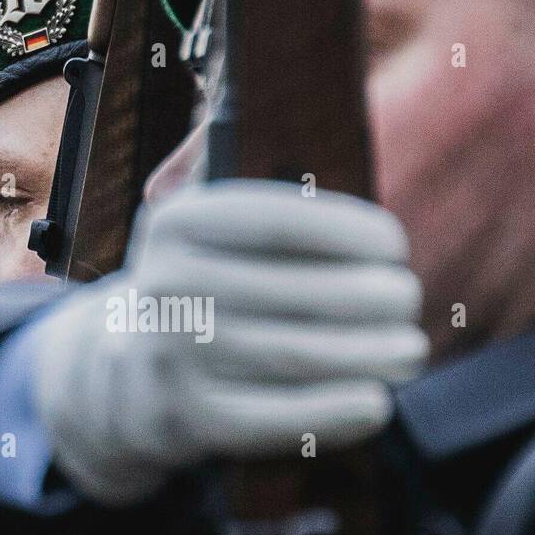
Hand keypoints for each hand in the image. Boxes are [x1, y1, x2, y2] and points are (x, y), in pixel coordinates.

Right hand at [30, 179, 427, 505]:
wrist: (125, 380)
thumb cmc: (196, 290)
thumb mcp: (194, 224)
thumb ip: (225, 163)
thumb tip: (255, 116)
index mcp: (174, 224)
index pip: (279, 222)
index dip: (350, 233)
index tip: (394, 246)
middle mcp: (166, 287)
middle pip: (299, 293)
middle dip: (374, 297)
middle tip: (408, 301)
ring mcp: (173, 356)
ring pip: (299, 355)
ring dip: (371, 354)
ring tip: (409, 350)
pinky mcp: (188, 417)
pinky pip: (277, 418)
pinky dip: (335, 413)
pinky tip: (376, 404)